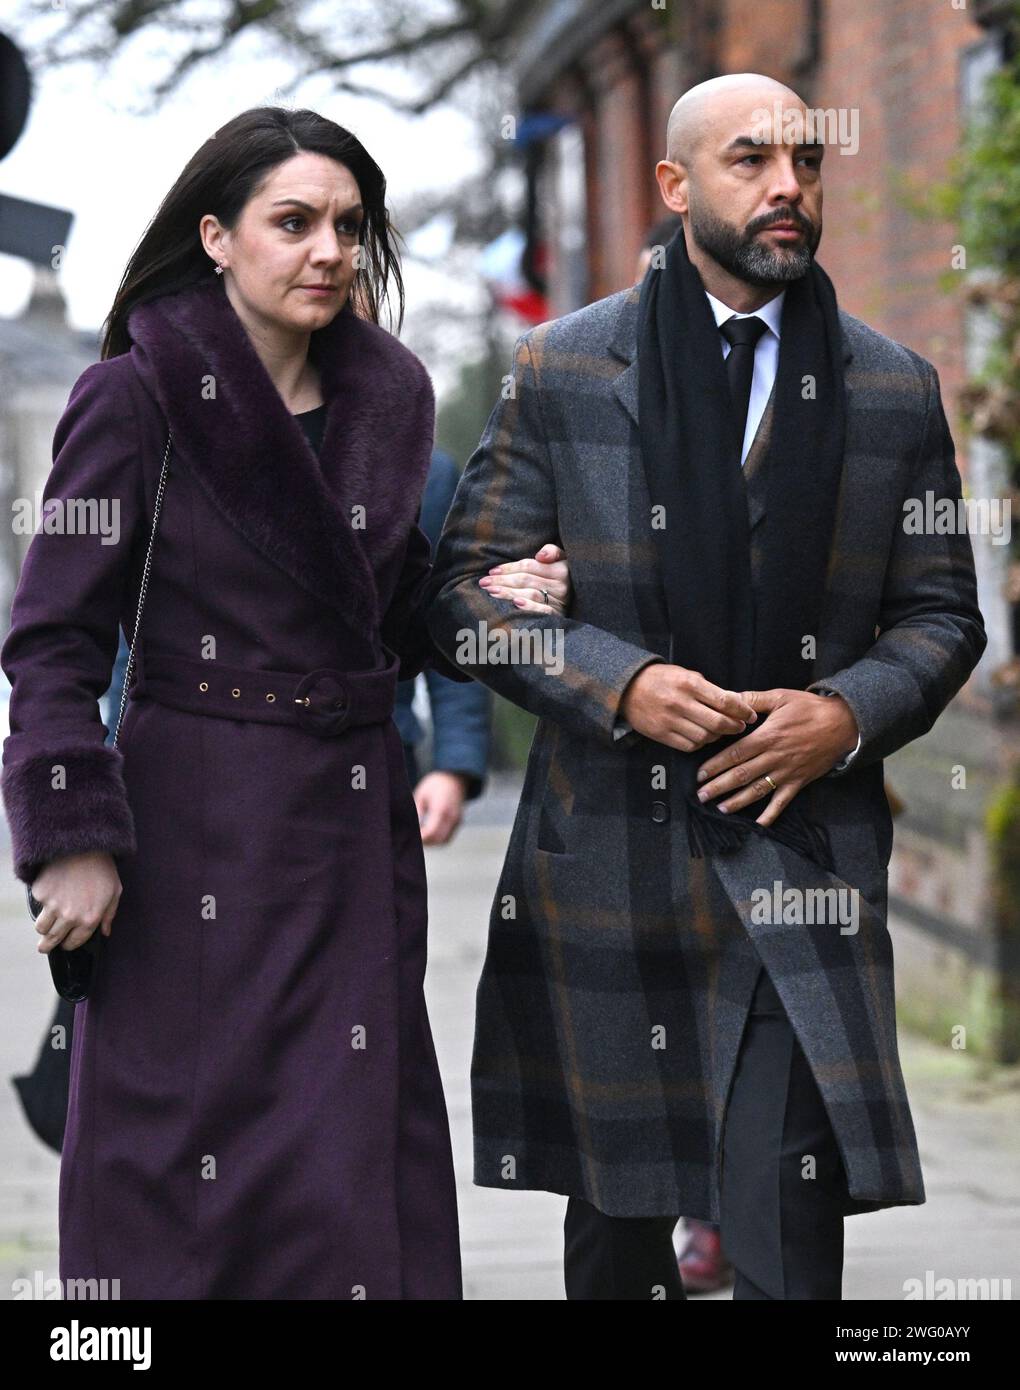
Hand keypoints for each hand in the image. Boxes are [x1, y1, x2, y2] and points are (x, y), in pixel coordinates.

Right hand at [30, 850, 121, 953]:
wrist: (84, 846)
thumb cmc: (103, 868)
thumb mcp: (115, 892)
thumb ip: (109, 915)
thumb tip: (105, 933)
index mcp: (89, 919)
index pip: (73, 942)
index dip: (68, 945)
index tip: (66, 943)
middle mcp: (70, 916)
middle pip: (53, 940)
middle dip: (48, 946)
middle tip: (44, 946)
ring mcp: (53, 906)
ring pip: (41, 928)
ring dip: (43, 928)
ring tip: (45, 925)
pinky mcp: (41, 894)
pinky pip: (38, 906)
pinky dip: (42, 903)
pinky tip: (51, 893)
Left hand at [414, 770, 468, 845]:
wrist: (454, 777)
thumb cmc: (435, 785)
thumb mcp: (422, 794)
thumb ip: (417, 811)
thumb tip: (411, 826)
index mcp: (441, 809)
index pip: (431, 832)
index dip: (420, 838)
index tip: (410, 837)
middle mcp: (452, 817)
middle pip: (438, 839)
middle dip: (425, 843)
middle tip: (413, 840)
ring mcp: (457, 820)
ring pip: (444, 841)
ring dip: (432, 843)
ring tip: (421, 837)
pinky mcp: (459, 822)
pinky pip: (449, 837)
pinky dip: (439, 839)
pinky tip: (429, 835)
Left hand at [477, 543, 570, 614]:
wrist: (577, 599)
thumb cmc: (559, 578)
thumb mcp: (560, 560)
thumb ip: (552, 552)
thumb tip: (540, 555)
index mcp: (561, 568)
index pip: (529, 566)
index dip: (509, 568)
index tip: (492, 571)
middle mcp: (562, 585)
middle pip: (526, 580)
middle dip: (503, 580)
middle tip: (484, 583)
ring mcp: (560, 601)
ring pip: (530, 594)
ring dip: (509, 593)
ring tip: (492, 592)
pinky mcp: (558, 615)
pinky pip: (543, 611)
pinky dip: (529, 606)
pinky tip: (515, 604)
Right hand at [618, 663, 757, 751]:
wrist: (628, 688)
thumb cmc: (662, 679)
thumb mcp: (686, 675)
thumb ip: (709, 689)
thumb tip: (736, 703)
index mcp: (689, 684)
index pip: (725, 701)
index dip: (743, 711)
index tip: (751, 715)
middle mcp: (680, 703)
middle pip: (718, 723)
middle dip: (735, 727)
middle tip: (740, 726)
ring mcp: (670, 721)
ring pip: (705, 737)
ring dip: (717, 736)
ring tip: (720, 731)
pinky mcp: (661, 734)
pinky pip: (690, 746)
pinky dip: (701, 743)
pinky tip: (703, 737)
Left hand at [695, 688, 859, 824]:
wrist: (844, 723)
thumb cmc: (810, 708)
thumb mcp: (781, 696)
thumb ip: (753, 699)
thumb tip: (729, 699)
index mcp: (767, 737)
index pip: (735, 754)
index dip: (715, 765)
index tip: (700, 774)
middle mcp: (774, 757)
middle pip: (741, 775)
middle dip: (719, 787)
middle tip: (701, 796)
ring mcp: (787, 772)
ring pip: (757, 790)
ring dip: (737, 802)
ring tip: (720, 808)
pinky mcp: (799, 781)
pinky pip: (782, 801)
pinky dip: (770, 815)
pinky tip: (758, 825)